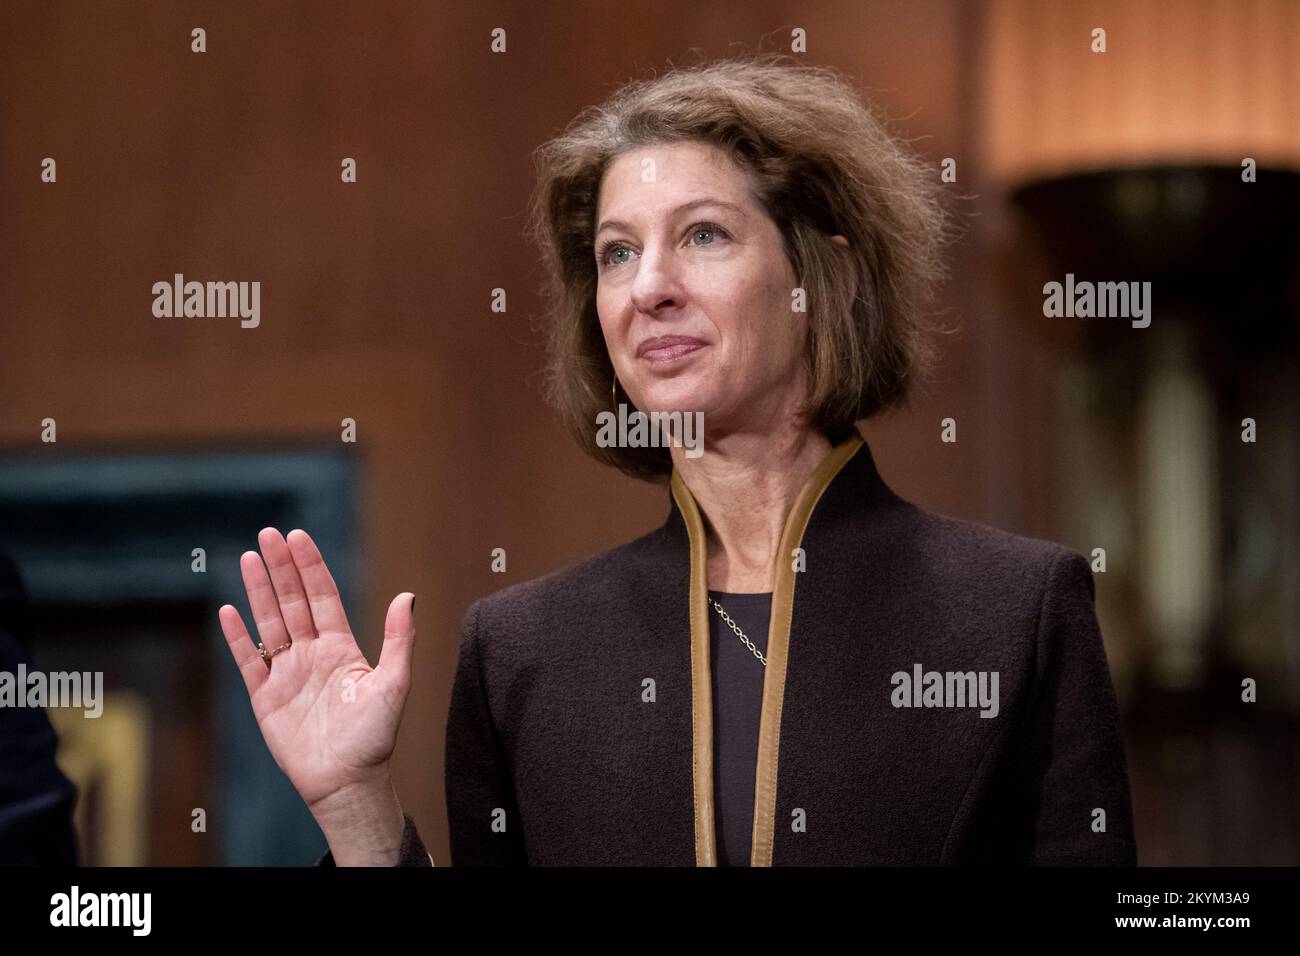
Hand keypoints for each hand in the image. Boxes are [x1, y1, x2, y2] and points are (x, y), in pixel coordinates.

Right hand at [218, 528, 415, 815]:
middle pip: (292, 602)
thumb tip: (408, 595)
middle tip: (268, 533)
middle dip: (281, 568)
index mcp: (342, 647)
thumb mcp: (394, 684)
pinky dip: (238, 637)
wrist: (347, 782)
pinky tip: (228, 611)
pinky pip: (248, 661)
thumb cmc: (375, 737)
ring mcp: (287, 674)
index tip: (299, 537)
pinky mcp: (266, 698)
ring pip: (269, 623)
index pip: (322, 596)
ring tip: (249, 558)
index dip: (310, 567)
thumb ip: (399, 639)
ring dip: (258, 592)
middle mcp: (313, 654)